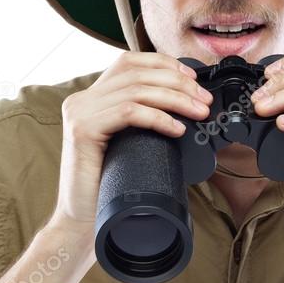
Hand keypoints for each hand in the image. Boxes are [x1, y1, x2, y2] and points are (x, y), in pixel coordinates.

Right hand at [49, 52, 213, 235]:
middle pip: (136, 73)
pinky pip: (129, 112)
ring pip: (137, 90)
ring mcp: (79, 113)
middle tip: (204, 100)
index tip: (192, 78)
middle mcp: (82, 100)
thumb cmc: (108, 186)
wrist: (81, 220)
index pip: (129, 62)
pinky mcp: (82, 130)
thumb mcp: (128, 144)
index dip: (163, 64)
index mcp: (92, 98)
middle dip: (177, 83)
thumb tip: (188, 106)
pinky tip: (177, 129)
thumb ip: (143, 121)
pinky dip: (158, 117)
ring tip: (199, 113)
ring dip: (175, 99)